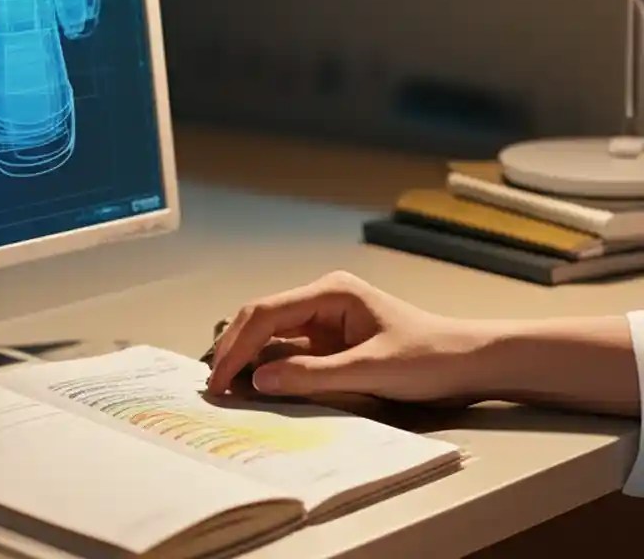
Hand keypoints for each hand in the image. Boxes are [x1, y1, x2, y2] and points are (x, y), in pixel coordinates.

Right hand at [206, 272, 487, 403]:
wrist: (470, 363)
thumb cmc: (431, 358)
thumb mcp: (371, 370)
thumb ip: (313, 375)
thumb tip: (258, 381)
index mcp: (331, 292)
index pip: (267, 313)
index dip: (237, 347)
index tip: (220, 379)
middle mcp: (322, 300)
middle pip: (260, 320)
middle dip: (234, 352)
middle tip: (214, 388)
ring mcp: (324, 321)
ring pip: (270, 336)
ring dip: (248, 361)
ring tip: (227, 391)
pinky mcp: (329, 343)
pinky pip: (288, 352)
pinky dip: (269, 370)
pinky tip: (256, 389)